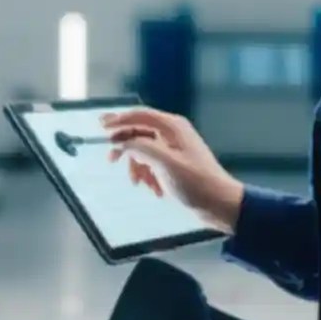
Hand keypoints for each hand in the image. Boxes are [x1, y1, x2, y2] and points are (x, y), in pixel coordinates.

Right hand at [103, 108, 243, 233]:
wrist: (219, 204)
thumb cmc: (196, 183)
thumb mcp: (164, 163)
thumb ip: (140, 147)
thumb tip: (121, 142)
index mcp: (173, 127)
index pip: (140, 115)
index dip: (118, 119)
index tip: (101, 127)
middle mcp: (173, 134)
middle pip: (139, 132)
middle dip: (125, 148)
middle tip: (111, 160)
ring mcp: (174, 149)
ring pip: (143, 150)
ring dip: (137, 167)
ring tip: (139, 183)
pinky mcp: (175, 164)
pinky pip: (152, 164)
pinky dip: (148, 175)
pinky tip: (153, 190)